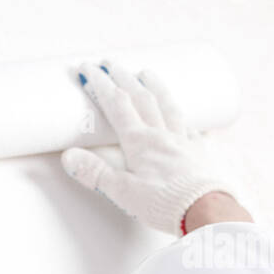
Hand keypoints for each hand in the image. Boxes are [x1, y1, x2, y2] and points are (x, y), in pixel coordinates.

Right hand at [61, 60, 239, 233]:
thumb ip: (95, 172)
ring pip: (167, 105)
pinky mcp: (197, 153)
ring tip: (147, 72)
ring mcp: (182, 141)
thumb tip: (68, 156)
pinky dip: (182, 118)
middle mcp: (161, 135)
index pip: (117, 105)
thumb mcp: (121, 191)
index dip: (101, 84)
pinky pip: (190, 128)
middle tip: (111, 62)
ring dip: (154, 86)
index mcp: (139, 142)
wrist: (205, 211)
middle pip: (140, 97)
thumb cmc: (164, 203)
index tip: (89, 69)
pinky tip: (182, 117)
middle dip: (123, 77)